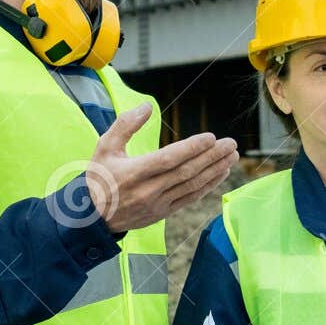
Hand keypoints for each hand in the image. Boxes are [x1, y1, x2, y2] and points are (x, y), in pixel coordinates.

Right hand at [88, 103, 238, 233]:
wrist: (93, 218)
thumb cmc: (100, 177)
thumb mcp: (105, 146)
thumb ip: (125, 124)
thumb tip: (147, 105)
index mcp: (133, 172)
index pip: (168, 159)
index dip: (192, 148)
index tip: (211, 137)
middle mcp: (148, 190)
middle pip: (186, 171)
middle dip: (211, 157)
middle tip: (230, 143)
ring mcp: (157, 204)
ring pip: (192, 185)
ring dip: (215, 170)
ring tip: (232, 156)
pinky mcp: (163, 213)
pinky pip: (190, 198)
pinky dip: (208, 186)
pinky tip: (220, 173)